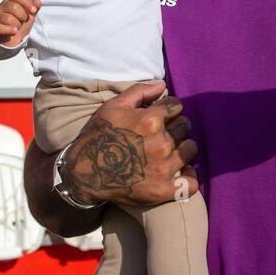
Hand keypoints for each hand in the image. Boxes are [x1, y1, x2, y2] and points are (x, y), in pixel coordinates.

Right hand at [0, 0, 39, 46]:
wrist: (11, 38)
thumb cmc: (20, 23)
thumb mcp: (29, 15)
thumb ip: (34, 8)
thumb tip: (38, 2)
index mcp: (10, 1)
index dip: (27, 3)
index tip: (34, 11)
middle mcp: (2, 7)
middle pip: (14, 7)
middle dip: (23, 16)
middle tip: (23, 21)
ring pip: (8, 18)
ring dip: (17, 25)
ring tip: (18, 27)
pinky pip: (0, 28)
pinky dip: (9, 30)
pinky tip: (15, 31)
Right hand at [61, 81, 197, 206]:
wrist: (84, 173)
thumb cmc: (98, 136)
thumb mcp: (112, 106)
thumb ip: (139, 91)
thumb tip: (163, 85)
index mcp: (151, 120)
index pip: (176, 106)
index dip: (168, 109)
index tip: (160, 116)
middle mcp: (161, 143)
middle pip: (185, 126)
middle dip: (175, 126)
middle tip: (160, 134)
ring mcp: (164, 168)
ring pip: (191, 149)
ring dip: (182, 148)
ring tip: (168, 152)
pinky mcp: (164, 190)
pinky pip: (191, 183)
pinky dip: (188, 178)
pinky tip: (179, 173)